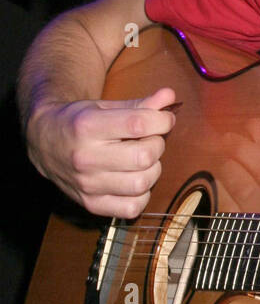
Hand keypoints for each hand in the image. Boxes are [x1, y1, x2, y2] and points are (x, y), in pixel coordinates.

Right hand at [26, 88, 176, 218]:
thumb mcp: (105, 106)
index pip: (139, 124)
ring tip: (143, 160)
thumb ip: (140, 104)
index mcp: (87, 126)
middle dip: (157, 145)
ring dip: (152, 170)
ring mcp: (87, 184)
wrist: (45, 142)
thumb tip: (170, 96)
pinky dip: (142, 195)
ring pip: (141, 183)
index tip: (164, 119)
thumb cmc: (80, 121)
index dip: (162, 121)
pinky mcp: (90, 204)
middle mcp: (85, 157)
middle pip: (144, 156)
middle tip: (149, 139)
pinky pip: (132, 208)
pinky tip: (134, 179)